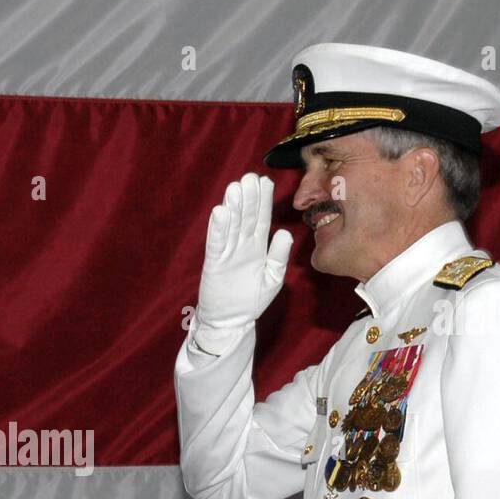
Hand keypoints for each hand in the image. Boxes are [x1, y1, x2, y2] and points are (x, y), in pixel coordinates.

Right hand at [193, 173, 292, 335]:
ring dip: (233, 206)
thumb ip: (279, 257)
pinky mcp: (214, 263)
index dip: (263, 201)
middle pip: (245, 217)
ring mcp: (227, 253)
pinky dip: (219, 228)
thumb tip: (285, 233)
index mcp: (256, 247)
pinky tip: (221, 212)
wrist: (230, 321)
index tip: (265, 181)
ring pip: (231, 225)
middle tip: (250, 177)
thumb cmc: (251, 301)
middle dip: (248, 197)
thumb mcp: (272, 279)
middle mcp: (241, 246)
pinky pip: (217, 243)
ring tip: (236, 187)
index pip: (261, 219)